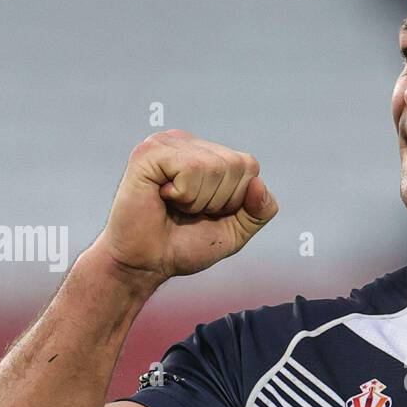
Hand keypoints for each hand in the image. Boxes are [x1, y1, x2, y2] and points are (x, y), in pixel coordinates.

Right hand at [95, 129, 278, 286]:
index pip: (249, 165)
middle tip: (187, 211)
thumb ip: (259, 210)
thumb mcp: (235, 231)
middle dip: (218, 201)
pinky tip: (162, 198)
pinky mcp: (148, 153)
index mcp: (206, 153)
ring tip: (174, 205)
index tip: (206, 212)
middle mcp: (186, 142)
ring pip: (215, 167)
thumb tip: (258, 183)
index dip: (235, 199)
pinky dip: (184, 195)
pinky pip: (191, 169)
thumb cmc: (184, 245)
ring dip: (198, 200)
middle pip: (236, 165)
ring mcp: (166, 144)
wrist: (147, 264)